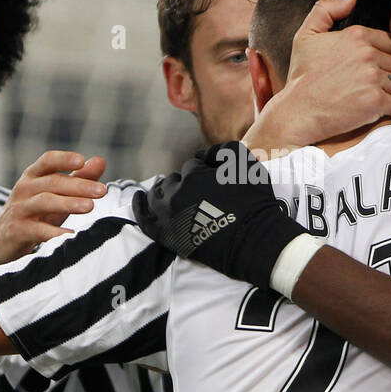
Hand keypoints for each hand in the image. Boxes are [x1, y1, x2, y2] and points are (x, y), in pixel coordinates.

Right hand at [0, 151, 107, 268]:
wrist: (1, 244)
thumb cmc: (34, 215)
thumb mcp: (56, 195)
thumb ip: (78, 179)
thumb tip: (100, 161)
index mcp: (33, 177)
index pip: (48, 161)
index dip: (64, 159)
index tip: (82, 161)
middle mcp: (24, 189)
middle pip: (52, 182)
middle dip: (79, 185)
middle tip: (102, 191)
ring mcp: (19, 209)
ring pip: (44, 201)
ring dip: (68, 203)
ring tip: (90, 207)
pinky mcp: (16, 230)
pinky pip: (37, 230)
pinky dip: (55, 233)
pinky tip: (71, 235)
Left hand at [132, 142, 306, 290]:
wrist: (253, 241)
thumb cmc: (254, 203)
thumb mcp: (245, 164)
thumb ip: (222, 151)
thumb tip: (201, 155)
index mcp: (194, 175)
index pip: (191, 167)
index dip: (202, 173)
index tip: (211, 182)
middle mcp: (177, 193)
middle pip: (172, 181)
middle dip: (182, 183)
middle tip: (197, 193)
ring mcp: (169, 215)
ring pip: (157, 195)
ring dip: (163, 192)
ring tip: (172, 196)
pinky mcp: (167, 235)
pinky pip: (144, 218)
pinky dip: (139, 207)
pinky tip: (137, 199)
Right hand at [242, 0, 390, 154]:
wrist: (296, 111)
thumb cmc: (301, 76)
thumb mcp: (305, 36)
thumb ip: (326, 10)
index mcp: (357, 35)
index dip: (389, 58)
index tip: (381, 70)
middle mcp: (367, 54)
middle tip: (386, 88)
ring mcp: (372, 78)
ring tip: (387, 100)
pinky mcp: (375, 102)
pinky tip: (384, 112)